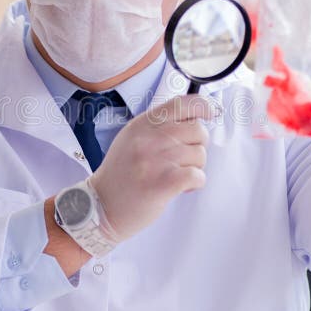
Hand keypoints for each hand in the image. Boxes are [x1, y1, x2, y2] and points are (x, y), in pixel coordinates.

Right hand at [89, 94, 215, 242]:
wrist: (100, 206)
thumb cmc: (120, 175)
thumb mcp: (131, 139)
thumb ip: (157, 126)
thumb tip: (192, 118)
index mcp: (143, 124)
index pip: (182, 103)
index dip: (203, 106)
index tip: (211, 113)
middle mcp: (149, 138)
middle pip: (198, 129)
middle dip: (198, 146)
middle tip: (185, 159)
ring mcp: (155, 160)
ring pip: (200, 154)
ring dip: (195, 168)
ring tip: (176, 176)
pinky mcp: (163, 182)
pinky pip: (197, 175)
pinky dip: (195, 183)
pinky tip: (181, 187)